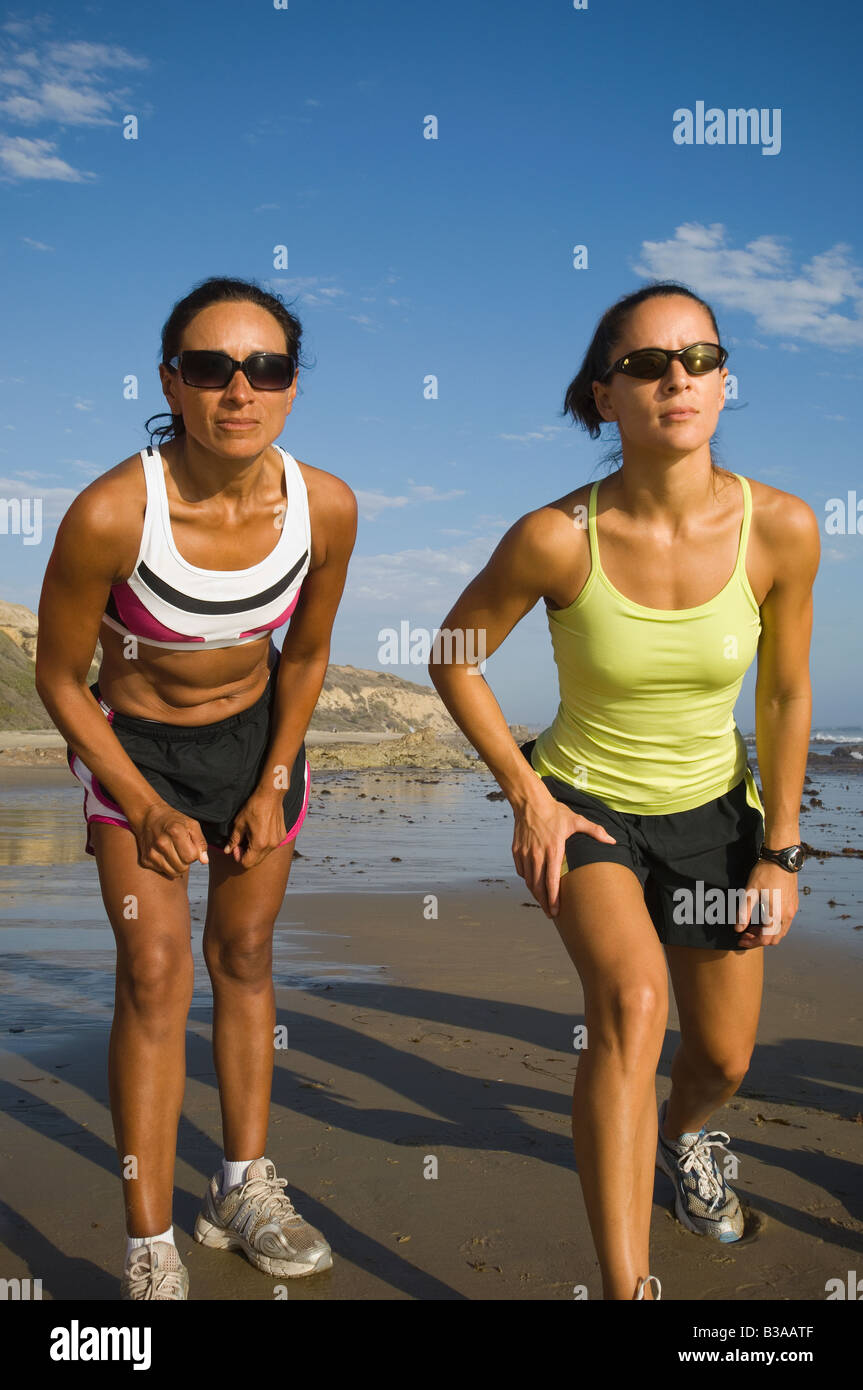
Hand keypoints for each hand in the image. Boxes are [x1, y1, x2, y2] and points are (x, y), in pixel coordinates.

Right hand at [132, 803, 209, 878]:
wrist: (148, 817)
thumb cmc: (173, 821)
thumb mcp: (191, 825)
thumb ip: (200, 843)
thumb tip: (204, 861)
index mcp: (175, 832)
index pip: (191, 857)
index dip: (194, 854)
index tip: (190, 846)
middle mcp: (161, 843)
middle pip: (182, 867)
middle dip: (186, 861)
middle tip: (182, 850)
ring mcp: (152, 853)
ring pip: (173, 873)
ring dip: (177, 866)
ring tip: (175, 853)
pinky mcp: (145, 860)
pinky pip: (163, 872)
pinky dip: (167, 867)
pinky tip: (165, 855)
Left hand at [222, 787, 286, 868]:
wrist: (271, 796)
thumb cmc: (254, 807)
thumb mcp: (239, 823)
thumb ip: (234, 840)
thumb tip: (227, 851)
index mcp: (259, 844)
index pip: (247, 863)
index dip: (238, 856)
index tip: (236, 846)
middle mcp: (271, 845)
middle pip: (256, 861)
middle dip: (247, 855)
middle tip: (242, 842)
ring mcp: (278, 841)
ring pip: (264, 855)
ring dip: (256, 850)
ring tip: (251, 836)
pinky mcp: (282, 837)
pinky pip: (271, 847)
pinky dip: (264, 845)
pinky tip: (261, 832)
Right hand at [512, 792, 615, 918]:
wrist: (530, 801)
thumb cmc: (555, 812)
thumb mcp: (576, 820)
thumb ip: (595, 831)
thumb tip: (612, 841)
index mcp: (553, 850)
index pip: (551, 881)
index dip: (553, 898)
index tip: (556, 911)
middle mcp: (537, 854)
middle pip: (538, 886)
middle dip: (544, 902)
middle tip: (551, 913)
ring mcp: (525, 853)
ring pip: (529, 880)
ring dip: (535, 894)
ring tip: (543, 902)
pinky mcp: (517, 851)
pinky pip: (521, 871)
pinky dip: (527, 880)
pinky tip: (533, 884)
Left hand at [734, 859, 798, 947]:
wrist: (781, 860)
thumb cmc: (765, 873)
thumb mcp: (749, 892)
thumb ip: (743, 912)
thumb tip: (738, 928)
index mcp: (775, 914)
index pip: (765, 939)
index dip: (752, 942)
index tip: (741, 938)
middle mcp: (787, 915)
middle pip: (775, 939)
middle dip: (759, 939)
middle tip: (745, 933)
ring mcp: (792, 910)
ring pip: (781, 932)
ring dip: (767, 933)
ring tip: (753, 925)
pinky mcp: (794, 905)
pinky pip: (785, 923)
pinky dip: (774, 925)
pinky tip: (763, 917)